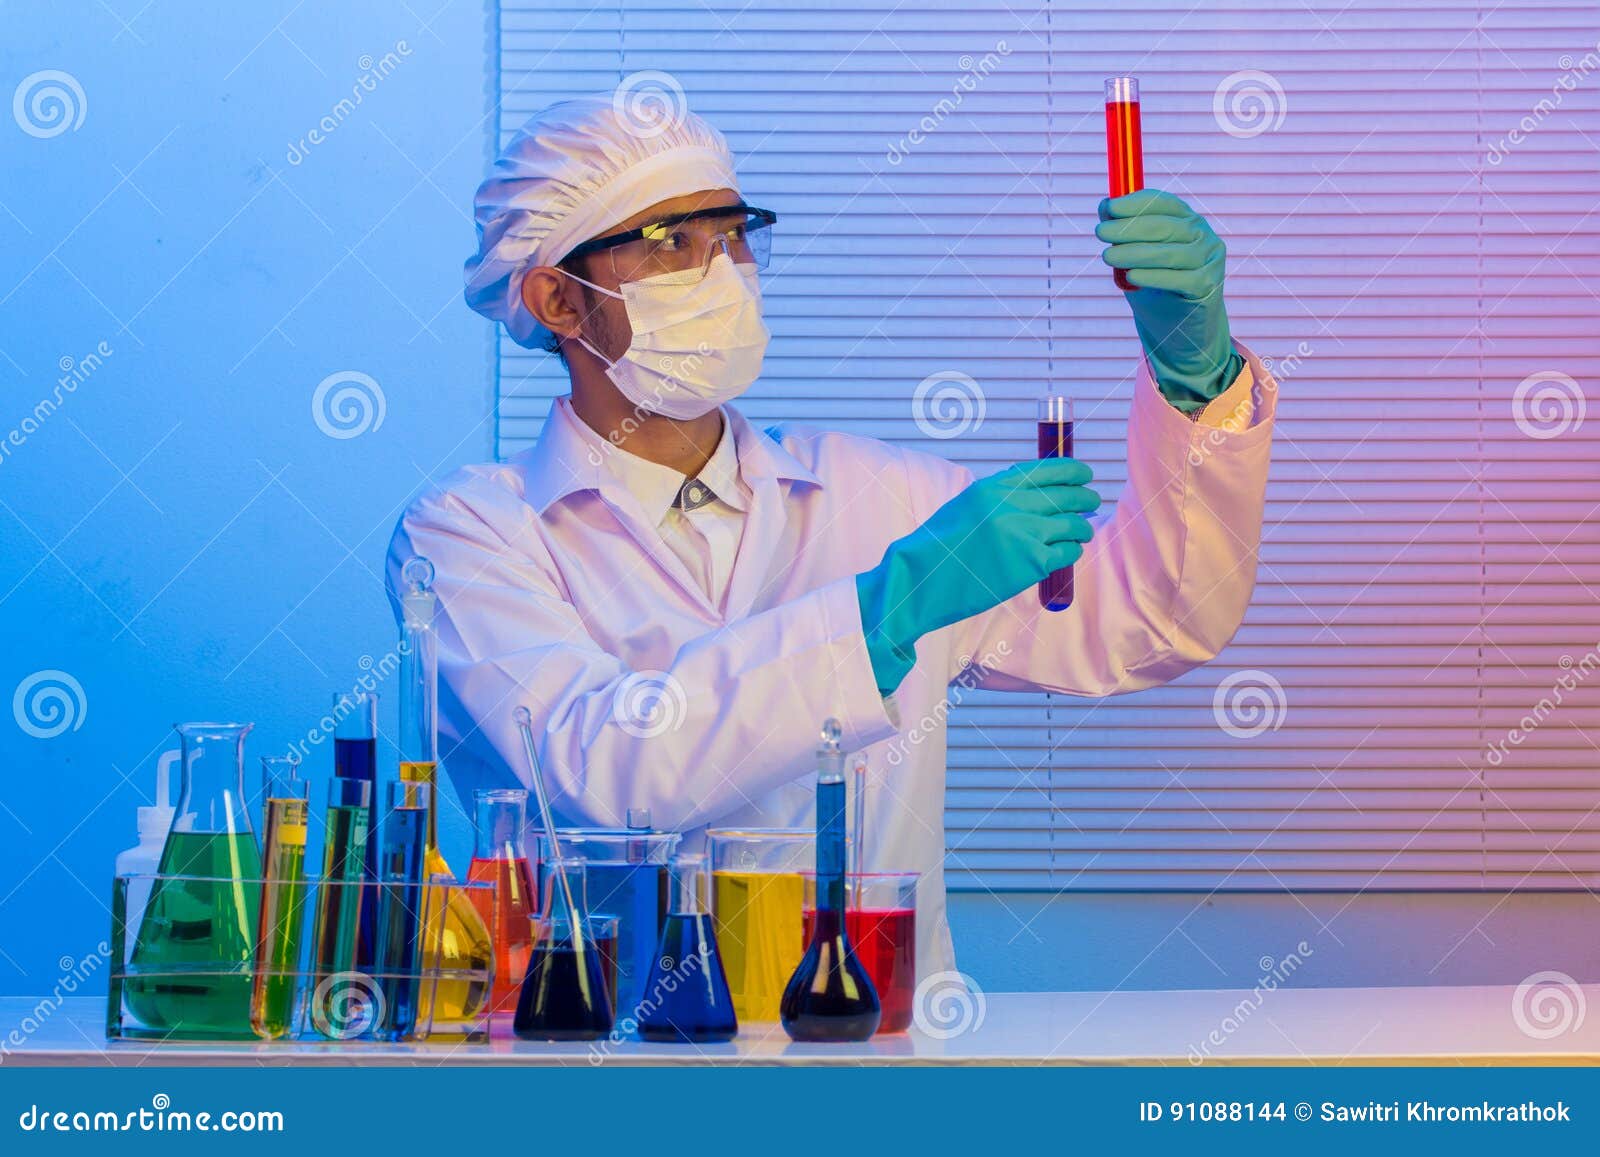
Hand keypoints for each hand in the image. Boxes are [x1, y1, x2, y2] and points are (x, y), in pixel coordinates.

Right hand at [856, 458, 1100, 693]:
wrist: (922, 579)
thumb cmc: (939, 547)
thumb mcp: (965, 506)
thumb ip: (998, 496)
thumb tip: (1034, 492)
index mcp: (993, 487)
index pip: (1046, 470)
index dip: (1073, 471)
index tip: (1085, 474)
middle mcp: (1011, 505)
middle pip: (1066, 496)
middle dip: (1085, 498)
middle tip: (1092, 502)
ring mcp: (1023, 533)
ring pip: (1073, 524)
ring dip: (1082, 527)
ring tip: (1082, 531)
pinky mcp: (1031, 563)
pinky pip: (1067, 552)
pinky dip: (1072, 551)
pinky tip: (1067, 552)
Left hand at [1096, 189, 1243, 411]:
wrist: (1178, 327)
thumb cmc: (1155, 286)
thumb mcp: (1137, 256)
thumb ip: (1124, 232)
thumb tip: (1104, 205)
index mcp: (1188, 221)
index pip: (1164, 203)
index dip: (1135, 203)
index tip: (1107, 208)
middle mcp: (1203, 236)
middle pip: (1165, 226)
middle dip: (1128, 228)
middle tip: (1100, 233)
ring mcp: (1210, 261)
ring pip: (1169, 253)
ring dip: (1134, 252)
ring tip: (1108, 256)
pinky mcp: (1208, 287)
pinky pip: (1178, 279)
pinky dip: (1152, 277)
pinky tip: (1131, 277)